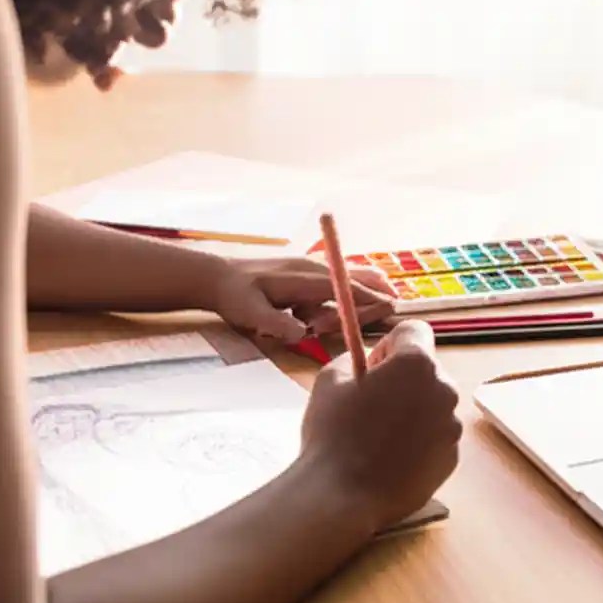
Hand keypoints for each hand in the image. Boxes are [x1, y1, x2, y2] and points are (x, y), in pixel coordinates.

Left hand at [206, 256, 396, 342]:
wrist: (216, 276)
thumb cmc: (234, 294)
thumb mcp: (249, 313)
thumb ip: (276, 324)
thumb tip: (303, 334)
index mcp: (306, 276)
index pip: (350, 287)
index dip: (370, 301)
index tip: (385, 312)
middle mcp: (316, 268)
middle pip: (365, 276)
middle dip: (373, 300)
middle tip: (354, 321)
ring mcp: (315, 268)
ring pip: (354, 280)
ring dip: (349, 306)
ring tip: (313, 326)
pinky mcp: (311, 274)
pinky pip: (340, 284)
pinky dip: (340, 302)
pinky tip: (312, 319)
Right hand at [300, 320, 460, 530]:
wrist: (342, 496)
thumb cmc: (332, 432)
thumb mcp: (330, 378)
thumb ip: (356, 358)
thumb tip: (372, 362)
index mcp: (416, 363)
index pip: (415, 330)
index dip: (391, 344)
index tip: (374, 367)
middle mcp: (445, 389)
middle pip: (427, 370)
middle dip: (403, 379)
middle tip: (372, 404)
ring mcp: (452, 427)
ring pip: (433, 404)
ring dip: (413, 411)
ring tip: (379, 436)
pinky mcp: (451, 458)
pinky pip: (437, 437)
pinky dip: (419, 442)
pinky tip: (391, 458)